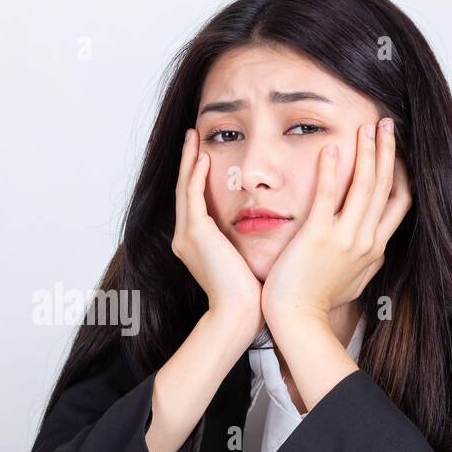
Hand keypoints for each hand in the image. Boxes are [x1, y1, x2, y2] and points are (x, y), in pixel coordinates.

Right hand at [171, 128, 263, 340]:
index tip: (205, 155)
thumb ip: (246, 243)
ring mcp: (187, 236)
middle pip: (184, 190)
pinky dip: (197, 175)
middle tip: (193, 137)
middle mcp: (185, 238)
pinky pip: (193, 195)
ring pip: (185, 188)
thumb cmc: (248, 296)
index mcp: (196, 245)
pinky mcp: (196, 233)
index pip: (194, 202)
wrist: (238, 314)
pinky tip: (204, 157)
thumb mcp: (245, 262)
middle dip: (188, 161)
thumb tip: (267, 229)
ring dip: (190, 160)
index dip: (197, 177)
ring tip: (194, 137)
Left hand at [261, 118, 411, 328]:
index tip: (397, 150)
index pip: (399, 203)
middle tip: (386, 123)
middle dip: (387, 152)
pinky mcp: (318, 237)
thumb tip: (378, 248)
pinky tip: (332, 149)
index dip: (400, 173)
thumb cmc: (319, 303)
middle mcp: (365, 240)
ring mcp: (344, 238)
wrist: (298, 320)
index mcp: (374, 249)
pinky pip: (327, 197)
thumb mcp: (355, 282)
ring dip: (368, 153)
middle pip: (384, 187)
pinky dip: (332, 171)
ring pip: (364, 187)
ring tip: (368, 126)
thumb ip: (367, 261)